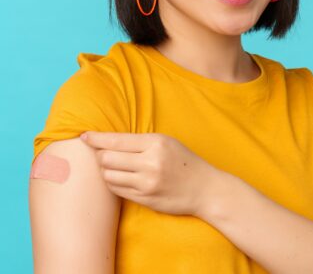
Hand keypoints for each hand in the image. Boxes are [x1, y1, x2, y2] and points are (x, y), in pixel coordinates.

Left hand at [80, 131, 222, 216]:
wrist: (205, 189)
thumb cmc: (185, 163)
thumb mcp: (168, 143)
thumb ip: (140, 142)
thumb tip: (106, 142)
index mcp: (156, 143)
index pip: (116, 140)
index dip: (96, 138)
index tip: (84, 137)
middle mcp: (150, 162)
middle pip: (106, 158)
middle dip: (101, 156)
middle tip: (104, 155)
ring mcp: (147, 182)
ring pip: (108, 175)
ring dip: (106, 171)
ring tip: (115, 168)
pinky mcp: (144, 198)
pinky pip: (116, 189)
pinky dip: (114, 183)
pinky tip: (121, 179)